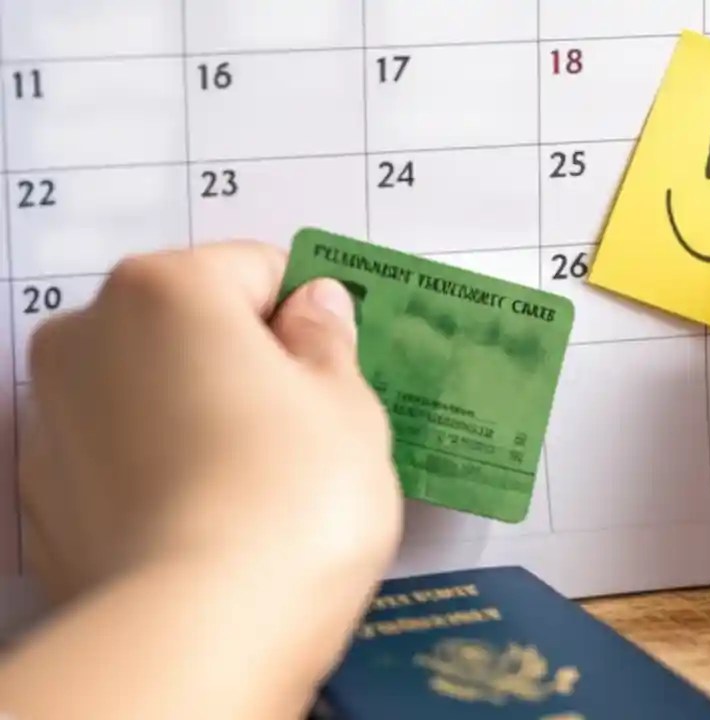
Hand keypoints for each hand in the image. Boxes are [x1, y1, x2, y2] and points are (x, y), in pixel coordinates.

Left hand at [20, 241, 400, 664]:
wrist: (203, 629)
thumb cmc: (293, 495)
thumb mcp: (348, 404)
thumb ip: (327, 340)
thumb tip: (314, 308)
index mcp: (167, 288)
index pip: (256, 269)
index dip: (309, 315)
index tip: (340, 367)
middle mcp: (87, 334)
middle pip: (188, 323)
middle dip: (245, 361)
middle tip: (305, 427)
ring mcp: (52, 418)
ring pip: (148, 388)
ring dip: (198, 411)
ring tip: (257, 483)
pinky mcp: (43, 497)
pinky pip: (118, 455)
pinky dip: (160, 468)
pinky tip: (209, 517)